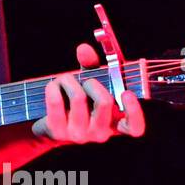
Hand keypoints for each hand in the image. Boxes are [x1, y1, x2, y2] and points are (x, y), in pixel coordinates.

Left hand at [30, 43, 144, 143]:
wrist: (49, 124)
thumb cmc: (76, 101)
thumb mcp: (89, 83)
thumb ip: (91, 65)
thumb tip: (84, 49)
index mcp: (115, 123)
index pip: (135, 128)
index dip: (134, 112)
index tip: (127, 93)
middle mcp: (100, 133)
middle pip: (104, 102)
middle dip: (92, 82)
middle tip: (84, 81)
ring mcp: (79, 135)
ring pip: (78, 97)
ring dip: (68, 80)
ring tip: (64, 80)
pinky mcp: (58, 132)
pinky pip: (56, 101)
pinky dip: (53, 87)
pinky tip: (53, 86)